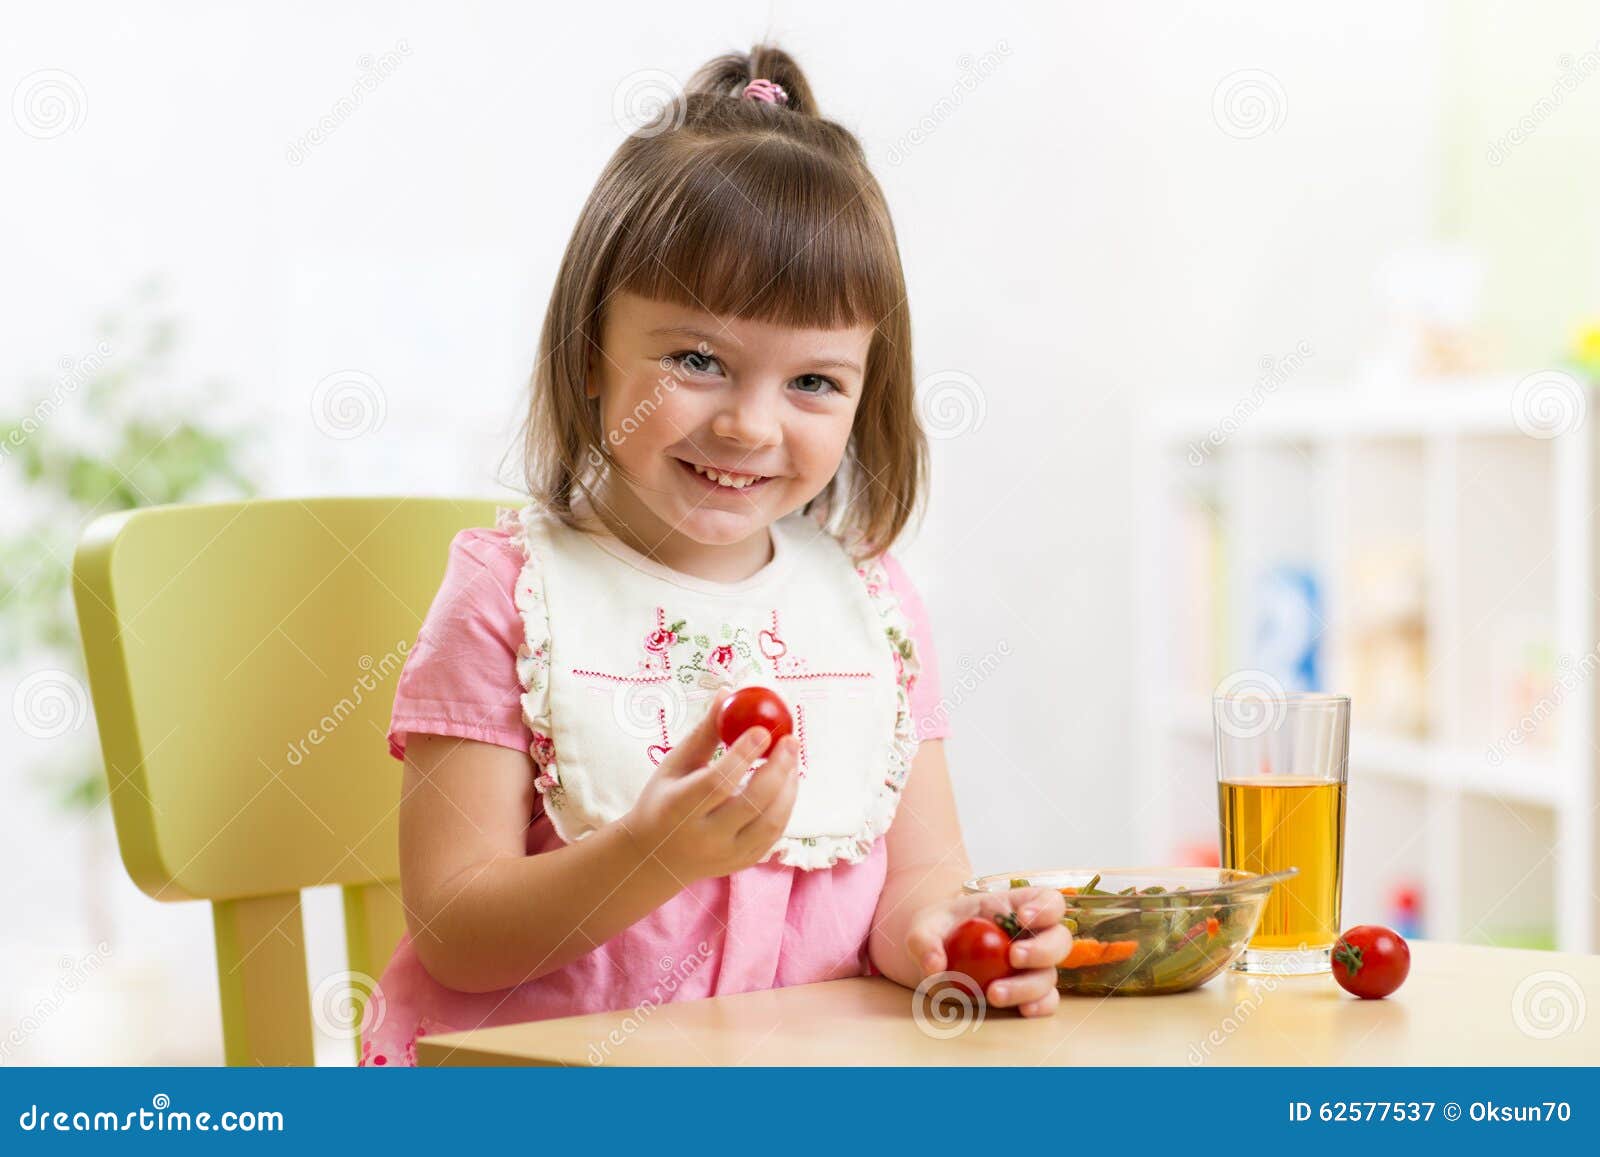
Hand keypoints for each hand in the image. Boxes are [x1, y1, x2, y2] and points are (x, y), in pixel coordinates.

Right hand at [618, 686, 801, 884]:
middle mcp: (703, 837)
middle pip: (752, 804)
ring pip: (771, 823)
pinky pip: (774, 835)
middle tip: (790, 740)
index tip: (762, 730)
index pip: (717, 783)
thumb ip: (704, 734)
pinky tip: (786, 782)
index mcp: (678, 809)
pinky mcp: (742, 863)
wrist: (654, 858)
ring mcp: (726, 855)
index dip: (743, 756)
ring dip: (789, 787)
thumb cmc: (663, 801)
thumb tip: (728, 693)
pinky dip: (786, 806)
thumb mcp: (674, 766)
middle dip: (778, 769)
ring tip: (791, 758)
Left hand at [905, 887, 1070, 1016]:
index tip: (1022, 918)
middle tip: (1014, 957)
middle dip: (1041, 950)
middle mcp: (1031, 936)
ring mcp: (1033, 967)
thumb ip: (924, 941)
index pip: (1049, 900)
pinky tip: (1024, 1011)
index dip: (1045, 908)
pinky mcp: (1029, 992)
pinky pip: (1046, 1001)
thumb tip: (935, 966)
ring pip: (1050, 975)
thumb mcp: (923, 928)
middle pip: (1059, 939)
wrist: (936, 960)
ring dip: (1028, 986)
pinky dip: (1040, 1006)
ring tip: (994, 994)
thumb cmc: (938, 932)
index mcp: (1014, 907)